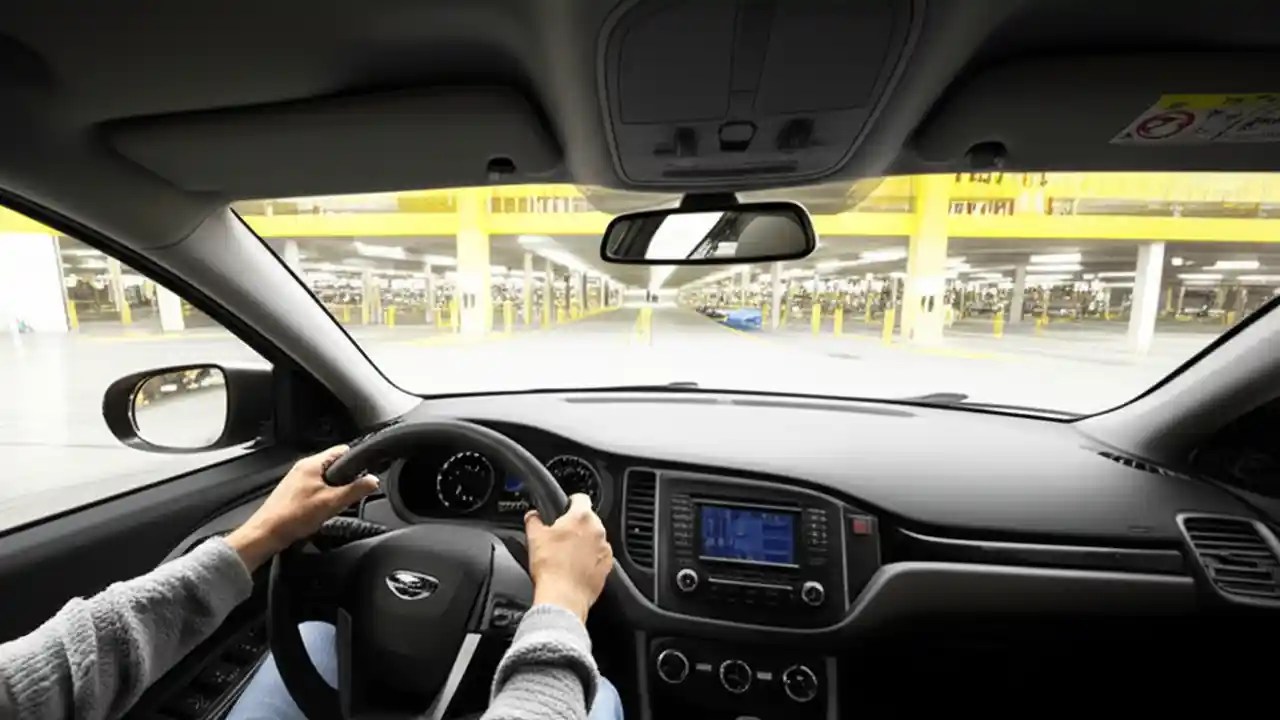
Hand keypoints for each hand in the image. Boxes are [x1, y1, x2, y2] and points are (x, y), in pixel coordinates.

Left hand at [227, 445, 379, 569]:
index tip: (364, 473)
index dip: (356, 461)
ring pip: (325, 479)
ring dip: (333, 491)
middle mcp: (303, 468)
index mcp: (312, 464)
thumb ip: (355, 490)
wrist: (267, 534)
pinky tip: (320, 512)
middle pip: (334, 466)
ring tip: (333, 506)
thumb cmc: (293, 516)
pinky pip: (315, 489)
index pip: (342, 451)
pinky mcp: (293, 492)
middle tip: (348, 496)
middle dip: (345, 480)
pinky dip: (322, 498)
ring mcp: (296, 480)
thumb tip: (373, 480)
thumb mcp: (332, 503)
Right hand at [524, 494, 612, 623]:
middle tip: (560, 537)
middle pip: (588, 519)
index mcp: (581, 517)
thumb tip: (532, 516)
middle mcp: (598, 530)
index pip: (581, 498)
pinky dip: (590, 559)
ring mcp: (605, 548)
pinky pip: (599, 556)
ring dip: (584, 542)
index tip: (565, 508)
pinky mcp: (608, 566)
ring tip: (567, 555)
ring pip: (595, 538)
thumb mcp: (534, 537)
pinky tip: (576, 567)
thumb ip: (533, 520)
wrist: (563, 596)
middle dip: (576, 526)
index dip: (570, 502)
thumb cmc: (550, 567)